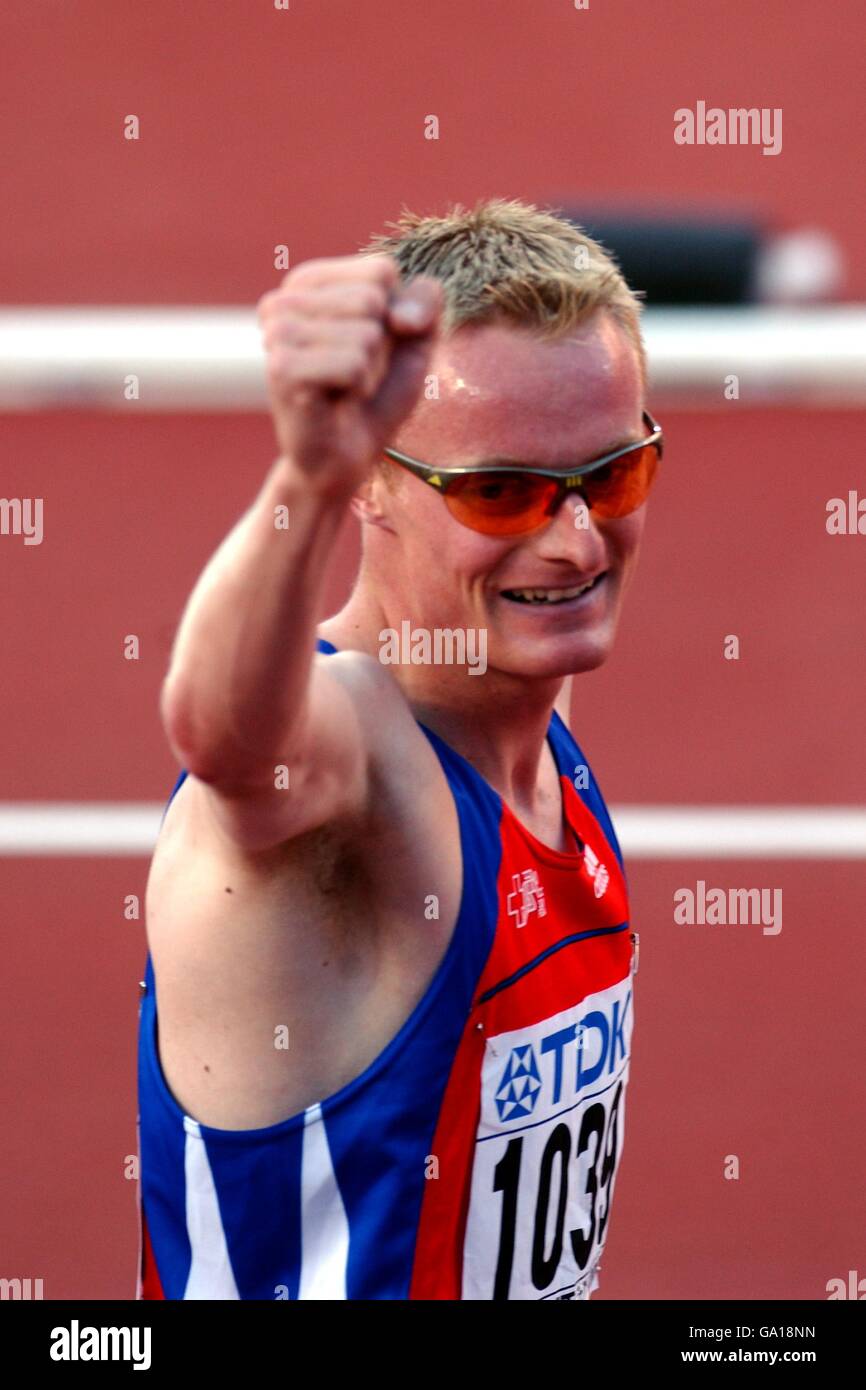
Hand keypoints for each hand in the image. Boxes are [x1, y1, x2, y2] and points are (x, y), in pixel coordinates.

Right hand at [257, 254, 441, 495]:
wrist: (345, 457)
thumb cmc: (376, 395)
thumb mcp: (415, 339)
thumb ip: (425, 302)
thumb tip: (397, 316)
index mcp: (308, 281)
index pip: (381, 270)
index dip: (395, 315)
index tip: (371, 346)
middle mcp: (283, 299)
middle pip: (373, 298)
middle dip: (381, 345)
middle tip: (354, 373)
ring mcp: (276, 332)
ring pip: (366, 333)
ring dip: (368, 370)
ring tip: (343, 388)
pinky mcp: (281, 368)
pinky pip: (353, 364)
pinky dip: (358, 388)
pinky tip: (335, 400)